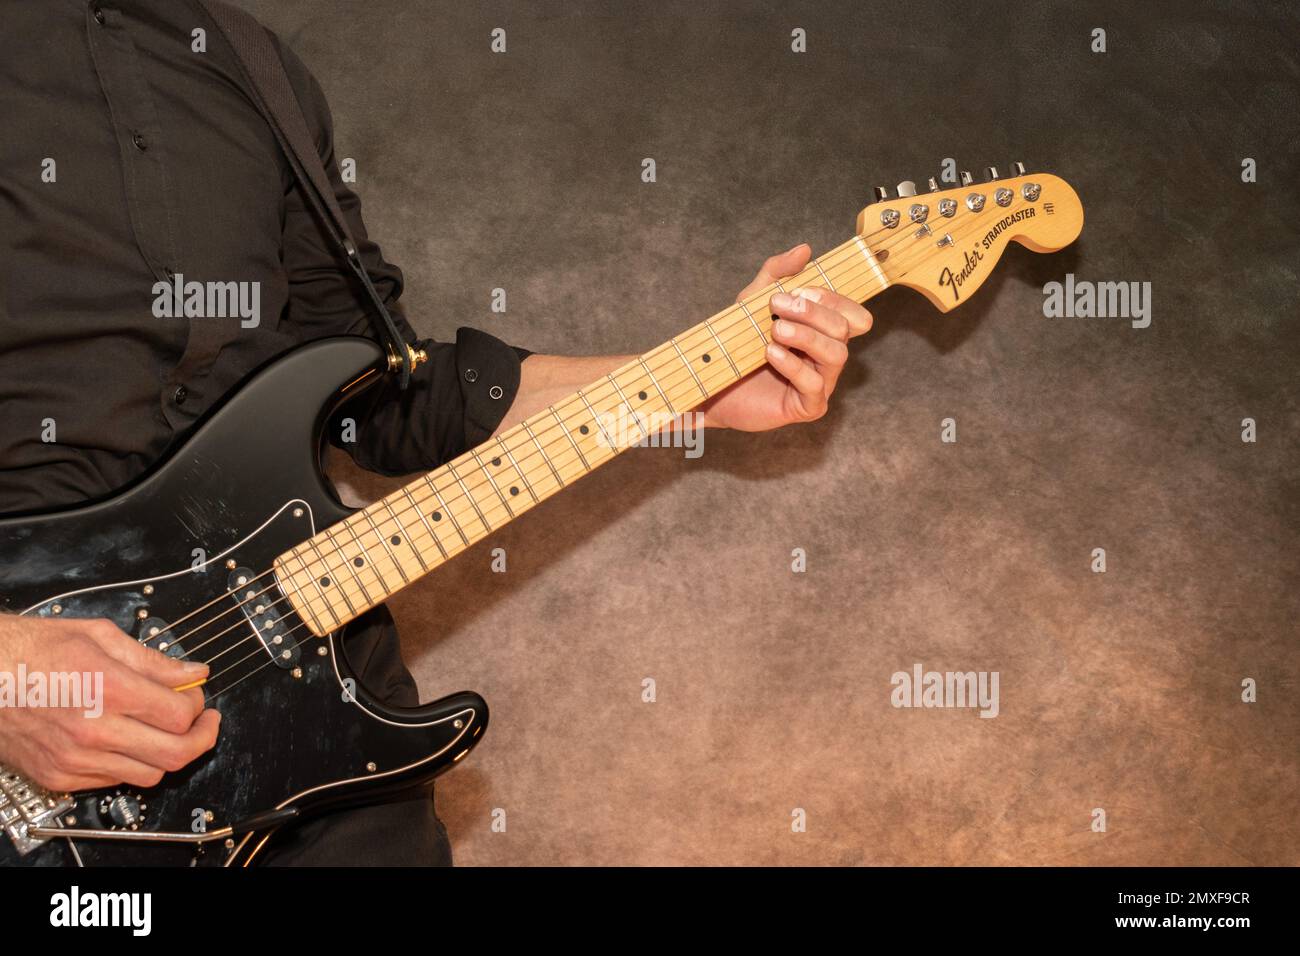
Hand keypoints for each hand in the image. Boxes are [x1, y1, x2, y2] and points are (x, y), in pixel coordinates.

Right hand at [0, 614, 220, 791]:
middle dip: (201, 738)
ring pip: (149, 774)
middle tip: (204, 724)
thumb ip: (152, 660)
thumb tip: (192, 672)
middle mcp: (93, 730)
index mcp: (108, 688)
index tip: (197, 697)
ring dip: (167, 753)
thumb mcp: (97, 636)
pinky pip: (114, 781)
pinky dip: (130, 763)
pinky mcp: (59, 777)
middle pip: (175, 754)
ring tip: (165, 731)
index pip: (180, 715)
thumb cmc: (30, 650)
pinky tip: (127, 740)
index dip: (198, 706)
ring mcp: (75, 759)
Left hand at [699, 243, 871, 430]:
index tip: (796, 291)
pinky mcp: (807, 407)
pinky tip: (771, 353)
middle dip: (812, 313)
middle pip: (844, 329)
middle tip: (777, 306)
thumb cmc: (738, 343)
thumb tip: (805, 249)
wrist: (711, 382)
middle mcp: (828, 356)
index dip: (832, 299)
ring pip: (836, 354)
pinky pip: (814, 385)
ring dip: (806, 336)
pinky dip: (793, 365)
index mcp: (824, 332)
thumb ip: (777, 273)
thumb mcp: (753, 300)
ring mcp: (821, 383)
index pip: (852, 313)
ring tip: (775, 330)